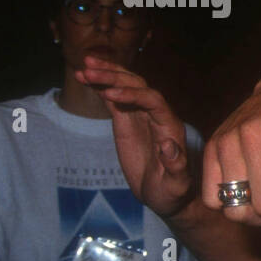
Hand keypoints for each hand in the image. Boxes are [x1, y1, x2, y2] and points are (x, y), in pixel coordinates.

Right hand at [77, 57, 193, 220]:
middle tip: (90, 69)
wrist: (165, 194)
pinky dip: (99, 86)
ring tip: (83, 65)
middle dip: (115, 76)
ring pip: (125, 86)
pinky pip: (113, 98)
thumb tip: (169, 146)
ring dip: (106, 74)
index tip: (110, 94)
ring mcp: (141, 115)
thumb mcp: (177, 184)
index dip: (133, 94)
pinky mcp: (126, 120)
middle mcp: (157, 115)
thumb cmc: (174, 191)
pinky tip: (83, 77)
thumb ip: (176, 166)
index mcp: (170, 126)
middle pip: (138, 86)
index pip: (153, 101)